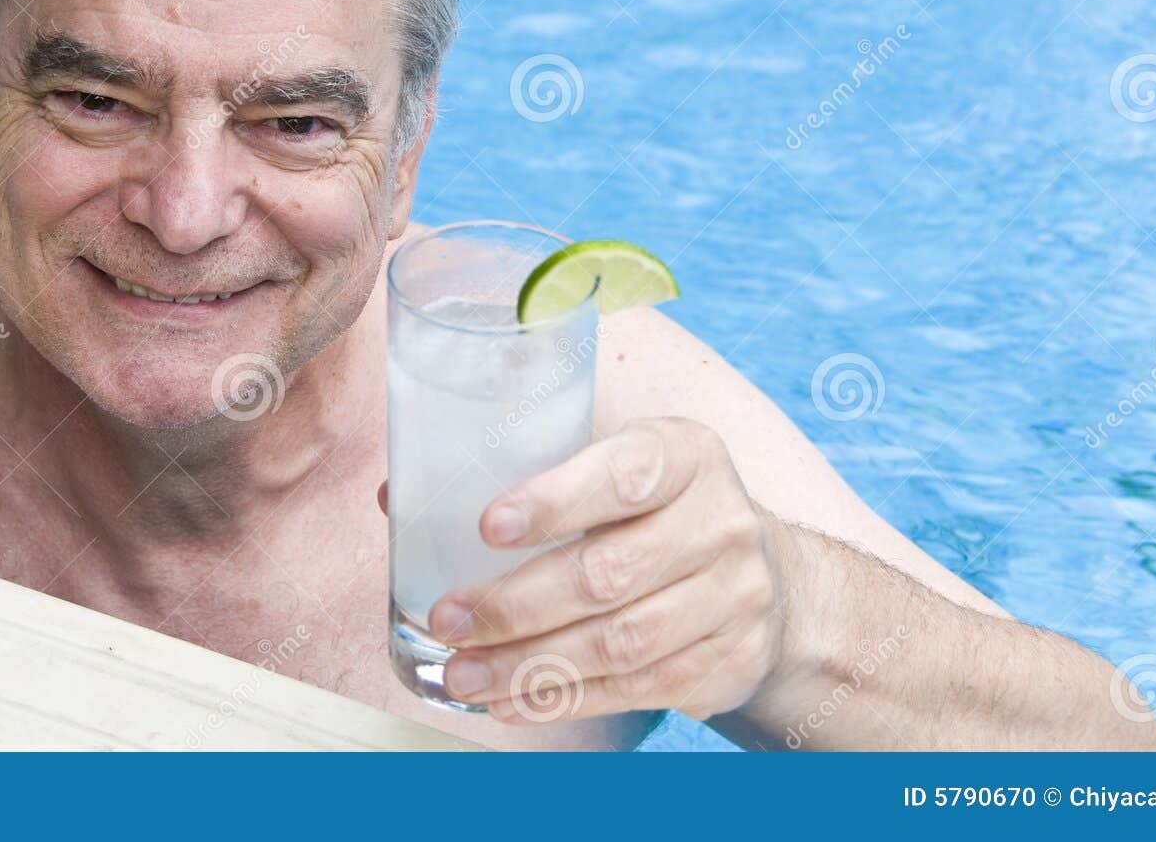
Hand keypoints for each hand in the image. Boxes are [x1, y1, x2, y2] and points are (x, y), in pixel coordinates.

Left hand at [424, 417, 786, 723]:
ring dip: (530, 665)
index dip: (555, 503)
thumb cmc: (652, 509)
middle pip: (609, 574)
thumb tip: (395, 499)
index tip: (486, 527)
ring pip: (621, 643)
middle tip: (448, 621)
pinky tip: (513, 701)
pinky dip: (567, 700)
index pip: (623, 475)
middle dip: (515, 605)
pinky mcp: (729, 662)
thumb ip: (518, 473)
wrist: (759, 575)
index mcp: (685, 453)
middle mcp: (720, 521)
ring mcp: (734, 598)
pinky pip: (639, 689)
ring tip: (464, 674)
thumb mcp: (611, 466)